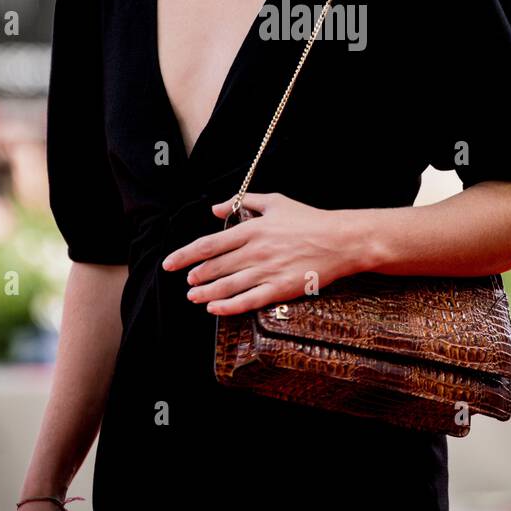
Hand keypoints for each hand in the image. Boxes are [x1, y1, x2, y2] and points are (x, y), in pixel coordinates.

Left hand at [161, 191, 358, 314]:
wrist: (340, 241)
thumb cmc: (308, 220)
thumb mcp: (275, 202)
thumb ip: (243, 201)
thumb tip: (215, 207)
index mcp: (252, 229)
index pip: (209, 244)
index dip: (185, 255)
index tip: (170, 263)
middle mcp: (255, 251)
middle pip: (214, 267)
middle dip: (195, 275)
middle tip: (186, 281)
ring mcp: (267, 271)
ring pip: (227, 286)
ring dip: (205, 293)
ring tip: (193, 297)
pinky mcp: (279, 289)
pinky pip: (247, 301)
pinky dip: (227, 306)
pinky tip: (214, 309)